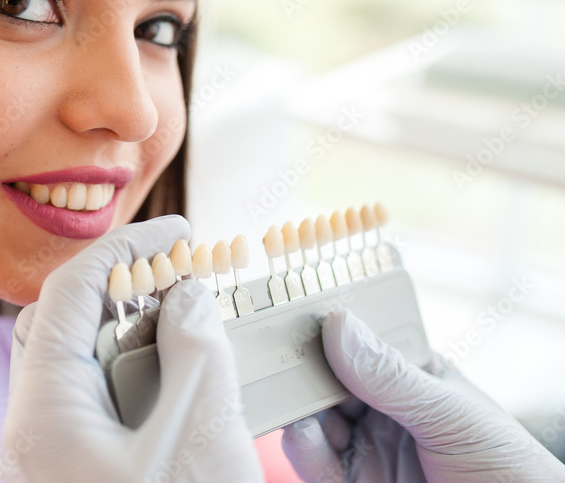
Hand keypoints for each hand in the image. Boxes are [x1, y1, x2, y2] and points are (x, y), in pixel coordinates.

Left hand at [0, 214, 263, 482]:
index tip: (177, 234)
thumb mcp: (200, 440)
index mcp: (42, 415)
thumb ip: (197, 355)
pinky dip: (140, 381)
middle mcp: (34, 431)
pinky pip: (100, 404)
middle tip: (183, 282)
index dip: (125, 248)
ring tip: (193, 337)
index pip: (67, 291)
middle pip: (66, 324)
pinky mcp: (78, 469)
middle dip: (126, 291)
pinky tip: (184, 388)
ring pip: (85, 366)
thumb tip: (187, 295)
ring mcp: (52, 454)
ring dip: (138, 341)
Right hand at [282, 309, 564, 482]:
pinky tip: (301, 432)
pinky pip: (314, 464)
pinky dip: (302, 448)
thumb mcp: (452, 413)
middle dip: (302, 369)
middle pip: (326, 381)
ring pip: (313, 420)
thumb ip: (391, 375)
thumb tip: (339, 325)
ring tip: (286, 395)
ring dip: (296, 408)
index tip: (299, 316)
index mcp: (410, 377)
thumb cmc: (508, 469)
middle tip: (277, 355)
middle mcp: (381, 409)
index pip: (360, 344)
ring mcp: (365, 448)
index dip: (328, 330)